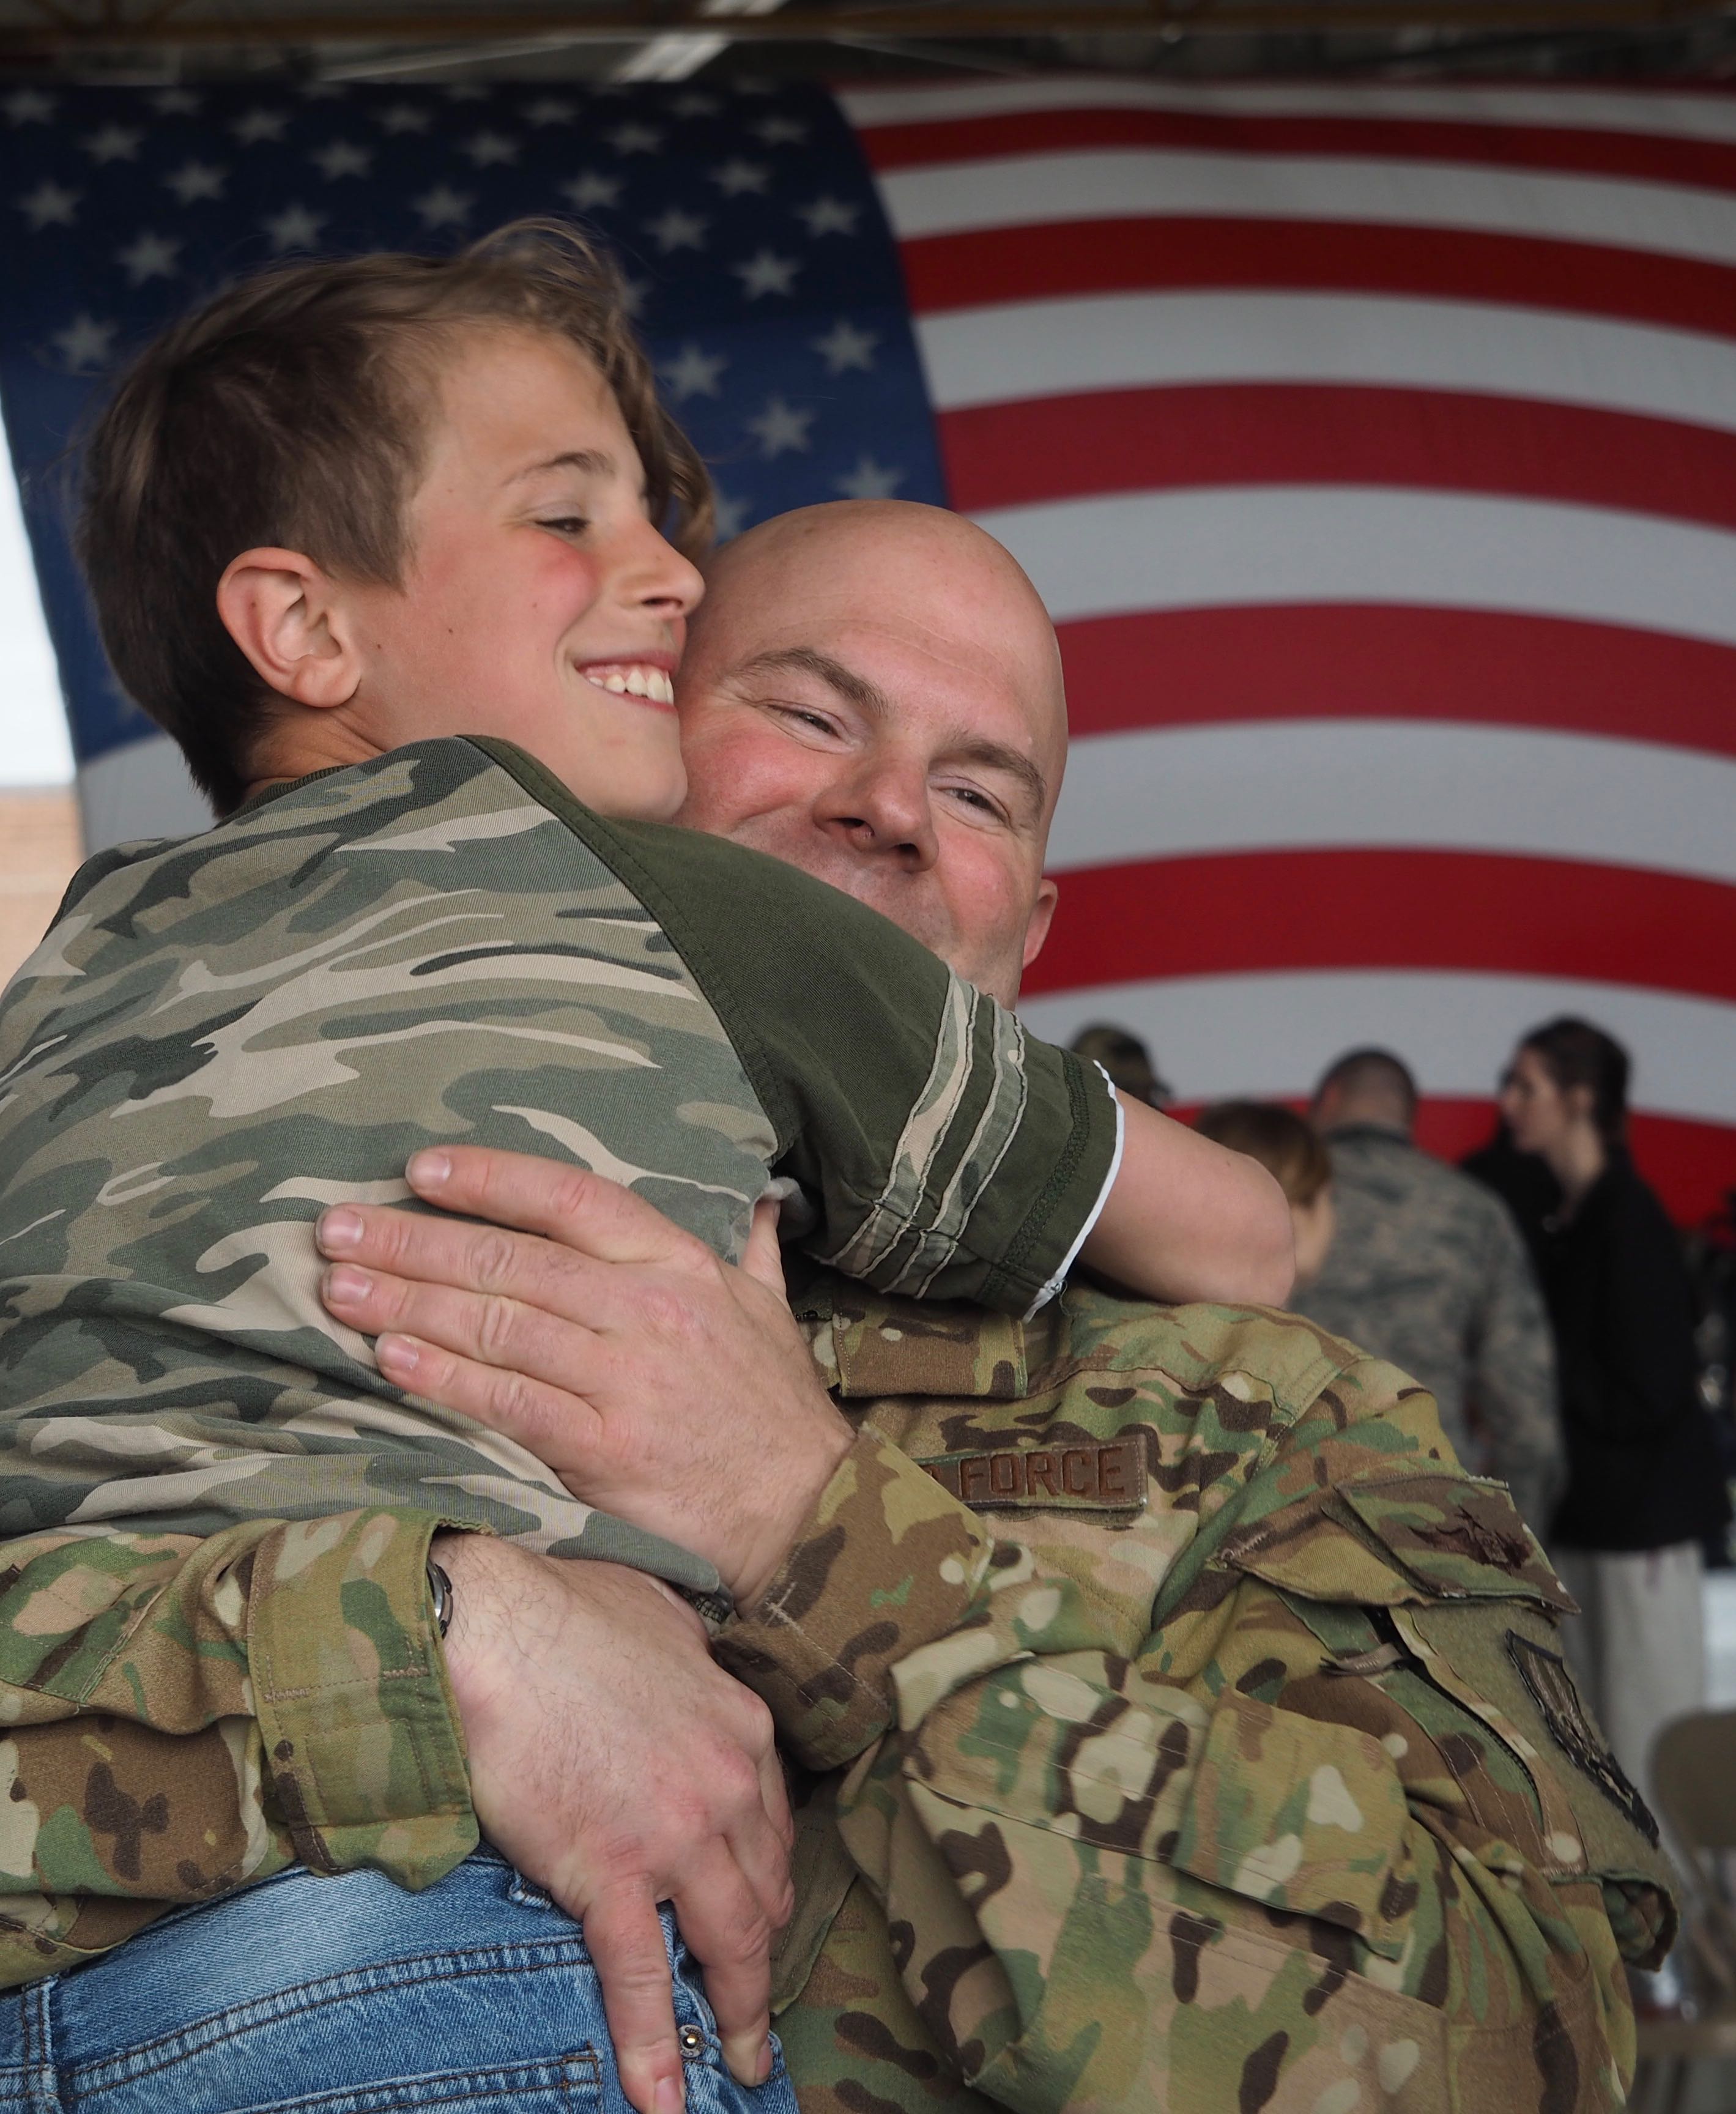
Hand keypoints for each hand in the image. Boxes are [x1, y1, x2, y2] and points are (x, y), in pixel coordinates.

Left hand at [318, 1147, 853, 1608]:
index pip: (569, 1198)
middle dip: (412, 1242)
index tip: (419, 1171)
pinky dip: (445, 1380)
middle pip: (511, 1261)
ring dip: (407, 1305)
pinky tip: (392, 1361)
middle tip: (337, 1229)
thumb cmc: (776, 1409)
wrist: (811, 1513)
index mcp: (681, 1263)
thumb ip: (754, 1250)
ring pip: (497, 1326)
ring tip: (339, 1289)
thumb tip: (761, 1198)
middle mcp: (647, 1310)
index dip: (489, 1180)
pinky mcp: (603, 1450)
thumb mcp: (772, 1311)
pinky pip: (508, 1404)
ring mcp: (624, 1380)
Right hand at [435, 1535, 792, 2113]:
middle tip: (757, 2007)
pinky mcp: (611, 1871)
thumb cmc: (563, 1611)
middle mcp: (728, 1783)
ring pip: (728, 1943)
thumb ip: (689, 1656)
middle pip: (764, 1894)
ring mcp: (676, 1832)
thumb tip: (683, 1658)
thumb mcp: (660, 1617)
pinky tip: (663, 2097)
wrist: (491, 1626)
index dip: (767, 1883)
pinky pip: (642, 1975)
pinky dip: (656, 2043)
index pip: (774, 1829)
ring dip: (738, 2014)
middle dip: (763, 1957)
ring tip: (741, 2066)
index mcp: (742, 1728)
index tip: (758, 1918)